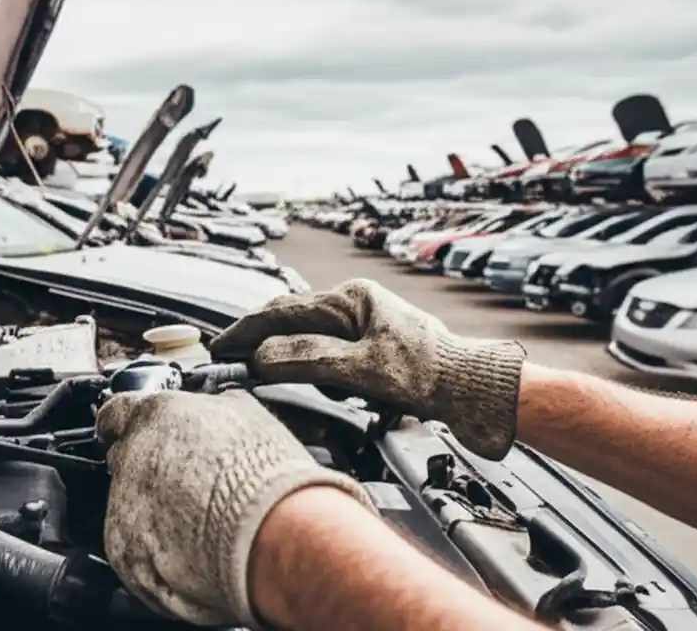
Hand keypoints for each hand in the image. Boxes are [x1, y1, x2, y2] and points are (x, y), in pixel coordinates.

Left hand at [96, 389, 371, 626]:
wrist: (271, 533)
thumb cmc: (266, 474)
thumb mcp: (245, 412)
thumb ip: (212, 406)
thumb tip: (211, 405)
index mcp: (155, 414)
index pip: (114, 412)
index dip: (122, 424)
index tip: (125, 433)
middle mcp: (130, 456)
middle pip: (122, 458)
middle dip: (144, 468)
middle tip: (183, 481)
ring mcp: (122, 504)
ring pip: (127, 503)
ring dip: (152, 508)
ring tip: (197, 519)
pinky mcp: (122, 548)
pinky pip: (131, 542)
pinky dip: (152, 545)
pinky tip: (189, 544)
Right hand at [211, 279, 525, 458]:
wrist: (476, 392)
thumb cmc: (429, 374)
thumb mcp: (362, 369)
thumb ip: (308, 359)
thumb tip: (262, 357)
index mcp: (352, 299)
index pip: (283, 311)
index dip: (247, 330)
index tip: (221, 347)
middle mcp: (356, 307)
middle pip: (294, 324)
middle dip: (266, 347)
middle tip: (234, 365)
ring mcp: (366, 329)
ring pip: (313, 346)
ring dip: (304, 368)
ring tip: (301, 387)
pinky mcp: (375, 354)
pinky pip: (335, 364)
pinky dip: (329, 381)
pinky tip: (346, 398)